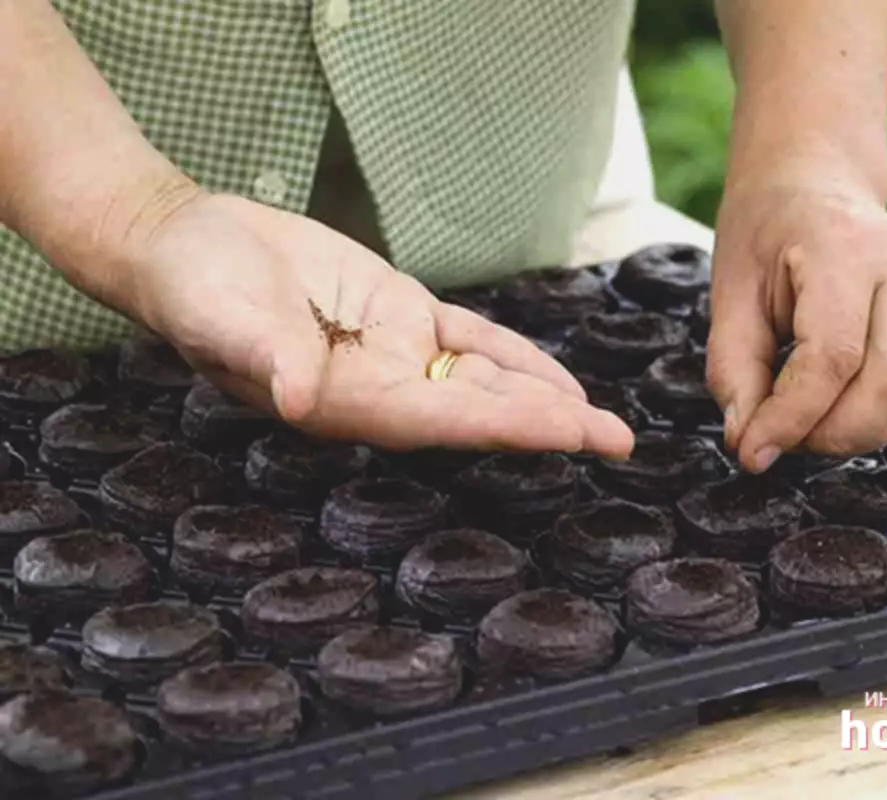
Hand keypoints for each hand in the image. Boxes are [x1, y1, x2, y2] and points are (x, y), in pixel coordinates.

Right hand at [114, 189, 633, 457]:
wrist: (186, 244)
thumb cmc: (192, 285)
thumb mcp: (220, 315)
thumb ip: (264, 355)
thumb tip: (299, 396)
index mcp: (344, 401)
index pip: (440, 418)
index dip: (506, 425)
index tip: (566, 432)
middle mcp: (380, 388)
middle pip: (479, 411)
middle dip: (548, 426)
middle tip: (617, 442)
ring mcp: (394, 354)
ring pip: (484, 380)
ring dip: (545, 399)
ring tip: (606, 424)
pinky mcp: (400, 314)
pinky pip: (469, 340)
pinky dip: (513, 356)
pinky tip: (557, 381)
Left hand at [706, 166, 886, 471]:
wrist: (811, 178)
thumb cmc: (764, 230)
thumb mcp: (729, 293)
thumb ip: (735, 370)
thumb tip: (748, 443)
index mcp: (843, 248)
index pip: (832, 357)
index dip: (792, 417)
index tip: (753, 451)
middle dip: (833, 433)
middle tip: (782, 440)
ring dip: (862, 433)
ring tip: (808, 428)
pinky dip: (882, 418)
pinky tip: (837, 414)